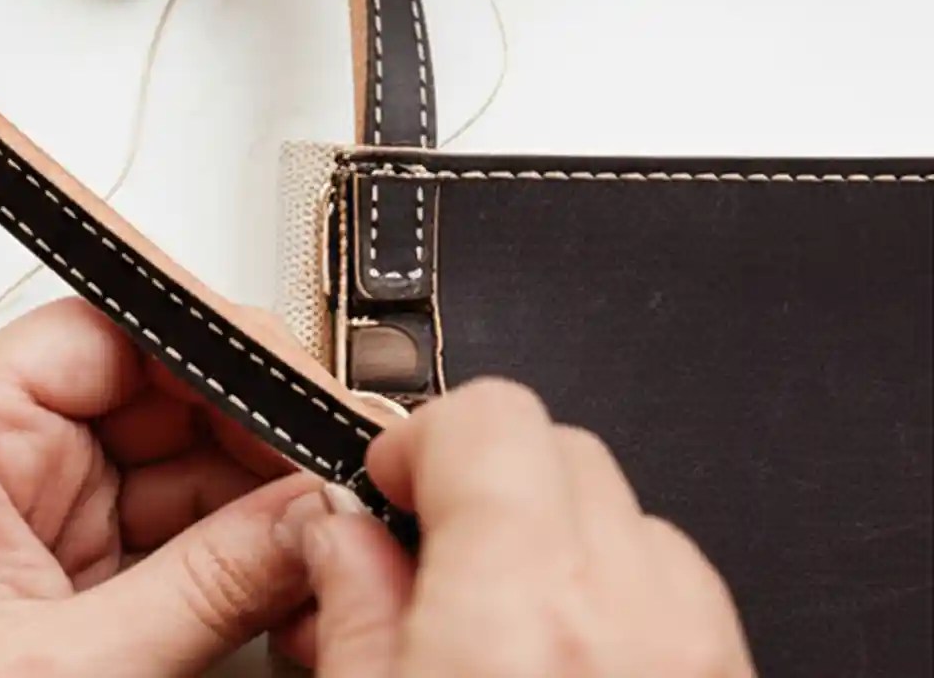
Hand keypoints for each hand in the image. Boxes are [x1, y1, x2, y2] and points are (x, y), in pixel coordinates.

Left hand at [0, 297, 328, 677]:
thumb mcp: (74, 668)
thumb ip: (212, 584)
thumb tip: (315, 516)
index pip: (105, 333)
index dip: (213, 344)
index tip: (299, 387)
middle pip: (156, 397)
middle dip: (256, 433)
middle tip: (339, 471)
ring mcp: (35, 523)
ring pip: (177, 472)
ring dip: (256, 501)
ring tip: (327, 533)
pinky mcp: (62, 581)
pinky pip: (169, 538)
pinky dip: (232, 556)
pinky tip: (286, 572)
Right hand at [283, 379, 756, 676]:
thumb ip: (349, 605)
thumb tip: (339, 532)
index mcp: (519, 611)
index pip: (488, 417)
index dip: (421, 436)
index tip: (390, 483)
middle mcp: (629, 615)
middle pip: (559, 446)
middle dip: (482, 479)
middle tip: (425, 549)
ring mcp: (695, 645)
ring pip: (623, 509)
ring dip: (551, 532)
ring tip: (494, 612)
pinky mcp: (730, 671)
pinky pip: (674, 579)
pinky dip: (613, 585)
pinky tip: (563, 652)